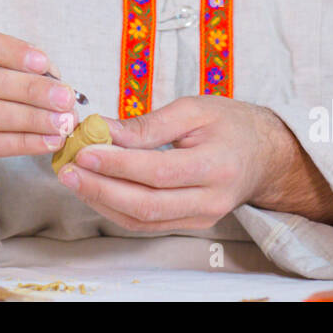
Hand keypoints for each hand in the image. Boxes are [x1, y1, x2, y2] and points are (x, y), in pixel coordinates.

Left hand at [58, 95, 295, 231]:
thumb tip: (105, 131)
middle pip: (147, 204)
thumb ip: (150, 124)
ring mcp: (201, 217)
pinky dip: (116, 209)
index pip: (158, 171)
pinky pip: (147, 224)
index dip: (118, 164)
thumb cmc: (231, 125)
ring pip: (143, 220)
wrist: (265, 155)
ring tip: (73, 178)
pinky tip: (95, 189)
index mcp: (216, 166)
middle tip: (68, 169)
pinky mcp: (190, 224)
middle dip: (101, 188)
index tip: (84, 149)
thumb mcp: (195, 109)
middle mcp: (210, 200)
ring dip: (102, 201)